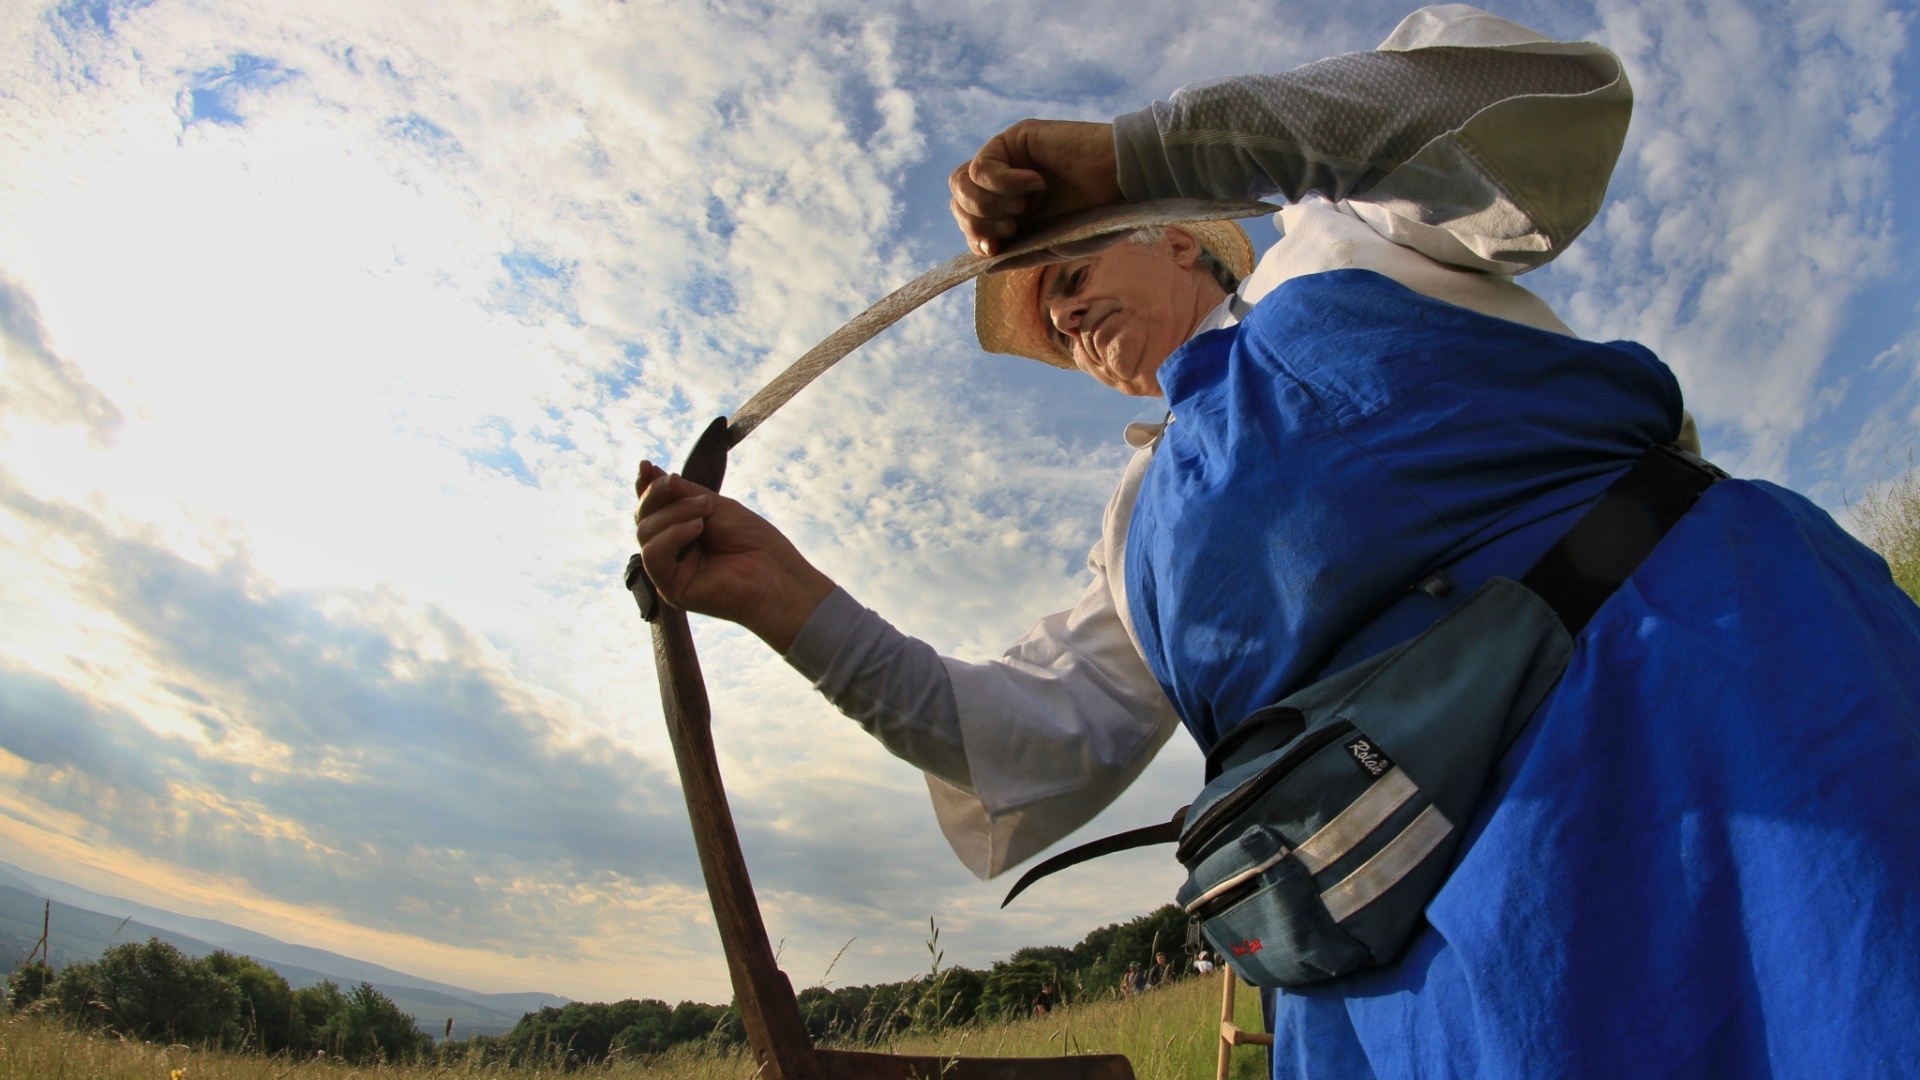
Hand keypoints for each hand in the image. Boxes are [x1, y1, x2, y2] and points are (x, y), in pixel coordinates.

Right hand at [635, 461, 834, 653]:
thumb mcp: (716, 506)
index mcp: (681, 532)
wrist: (776, 574)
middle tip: (680, 485)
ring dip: (674, 513)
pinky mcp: (671, 588)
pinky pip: (653, 555)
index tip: (645, 465)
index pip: (652, 509)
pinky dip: (672, 535)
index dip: (646, 487)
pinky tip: (697, 528)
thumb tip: (649, 471)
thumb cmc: (754, 541)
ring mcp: (669, 571)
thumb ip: (682, 493)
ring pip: (646, 533)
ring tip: (704, 511)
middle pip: (643, 518)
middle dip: (660, 495)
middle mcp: (671, 552)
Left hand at [949, 120, 1122, 259]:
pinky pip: (981, 167)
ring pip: (961, 183)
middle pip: (958, 203)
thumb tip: (985, 265)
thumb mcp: (1054, 246)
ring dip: (989, 204)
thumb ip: (1020, 255)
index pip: (970, 224)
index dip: (974, 239)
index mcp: (1014, 214)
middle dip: (978, 223)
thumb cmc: (1100, 218)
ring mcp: (1007, 161)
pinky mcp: (1013, 140)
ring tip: (1024, 206)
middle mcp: (1005, 187)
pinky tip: (1037, 184)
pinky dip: (1004, 183)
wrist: (1124, 186)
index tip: (995, 248)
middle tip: (1014, 226)